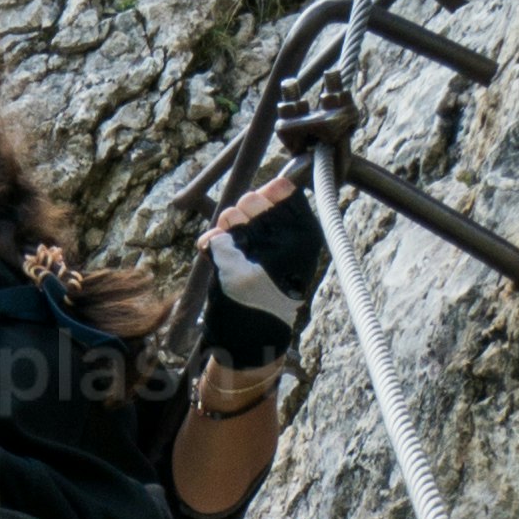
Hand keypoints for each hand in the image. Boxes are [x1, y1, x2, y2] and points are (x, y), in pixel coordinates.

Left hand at [197, 167, 324, 369]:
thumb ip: (280, 215)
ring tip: (234, 252)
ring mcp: (261, 257)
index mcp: (308, 236)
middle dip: (239, 213)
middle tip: (242, 235)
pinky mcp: (234, 270)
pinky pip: (213, 239)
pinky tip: (217, 260)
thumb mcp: (288, 250)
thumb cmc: (270, 289)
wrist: (256, 336)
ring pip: (231, 216)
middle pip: (252, 199)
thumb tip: (277, 182)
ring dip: (224, 228)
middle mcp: (290, 243)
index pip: (284, 189)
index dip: (265, 194)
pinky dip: (209, 247)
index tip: (261, 207)